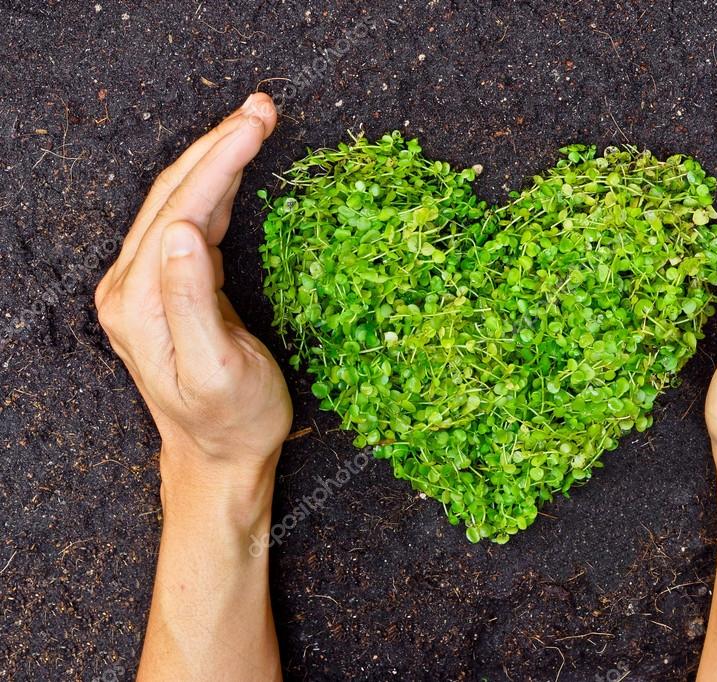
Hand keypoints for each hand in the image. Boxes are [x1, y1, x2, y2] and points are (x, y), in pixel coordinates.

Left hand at [96, 94, 287, 680]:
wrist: (215, 457)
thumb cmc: (232, 420)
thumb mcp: (220, 368)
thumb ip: (193, 301)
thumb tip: (185, 231)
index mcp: (141, 302)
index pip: (181, 208)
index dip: (220, 160)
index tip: (259, 124)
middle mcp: (129, 287)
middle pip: (172, 194)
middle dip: (218, 144)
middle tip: (263, 109)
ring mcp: (140, 287)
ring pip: (176, 201)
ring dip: (215, 158)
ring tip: (256, 124)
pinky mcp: (161, 290)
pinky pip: (184, 222)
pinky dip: (213, 188)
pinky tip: (235, 170)